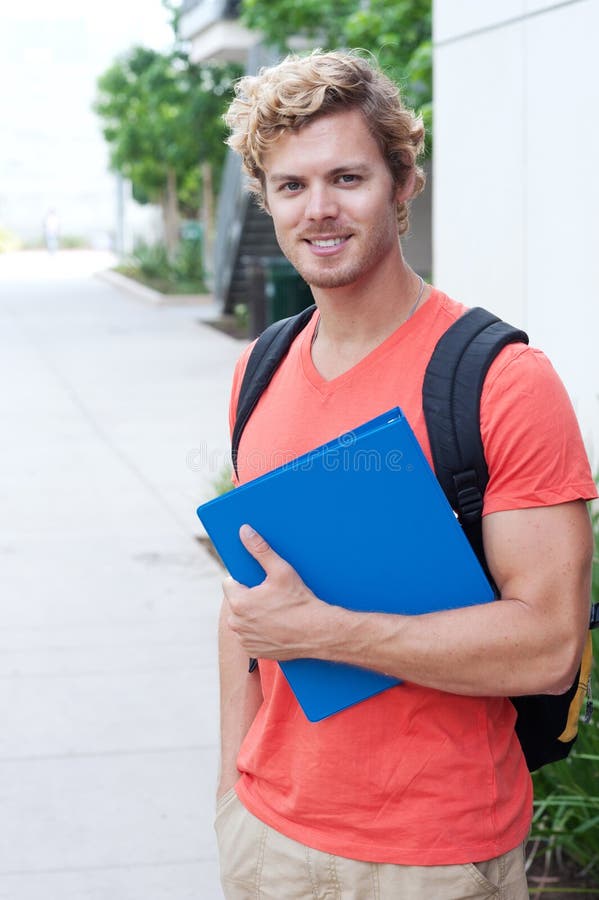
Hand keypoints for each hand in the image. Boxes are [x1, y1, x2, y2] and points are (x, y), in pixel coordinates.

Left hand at [222, 524, 330, 660]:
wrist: (317, 633)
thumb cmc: (299, 601)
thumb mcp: (281, 570)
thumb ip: (260, 549)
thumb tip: (244, 531)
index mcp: (238, 602)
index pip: (229, 583)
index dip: (245, 580)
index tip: (259, 582)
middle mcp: (236, 623)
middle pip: (236, 602)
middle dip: (249, 598)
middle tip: (271, 597)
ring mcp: (245, 639)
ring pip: (242, 620)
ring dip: (253, 616)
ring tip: (275, 612)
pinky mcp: (254, 651)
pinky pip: (250, 637)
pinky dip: (259, 632)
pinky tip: (276, 626)